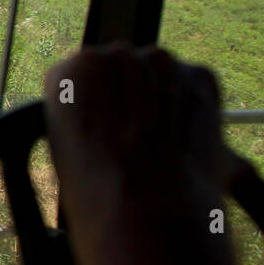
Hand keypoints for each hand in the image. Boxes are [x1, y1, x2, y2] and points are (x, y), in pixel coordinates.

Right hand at [43, 43, 225, 227]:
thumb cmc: (99, 190)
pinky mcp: (197, 74)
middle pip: (120, 69)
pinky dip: (189, 106)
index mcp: (70, 71)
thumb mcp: (66, 146)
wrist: (147, 210)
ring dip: (159, 98)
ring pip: (157, 74)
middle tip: (131, 138)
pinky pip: (191, 84)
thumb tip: (103, 113)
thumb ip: (83, 114)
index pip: (81, 76)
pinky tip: (180, 139)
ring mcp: (159, 61)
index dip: (93, 106)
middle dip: (127, 97)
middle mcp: (114, 55)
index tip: (101, 130)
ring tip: (158, 143)